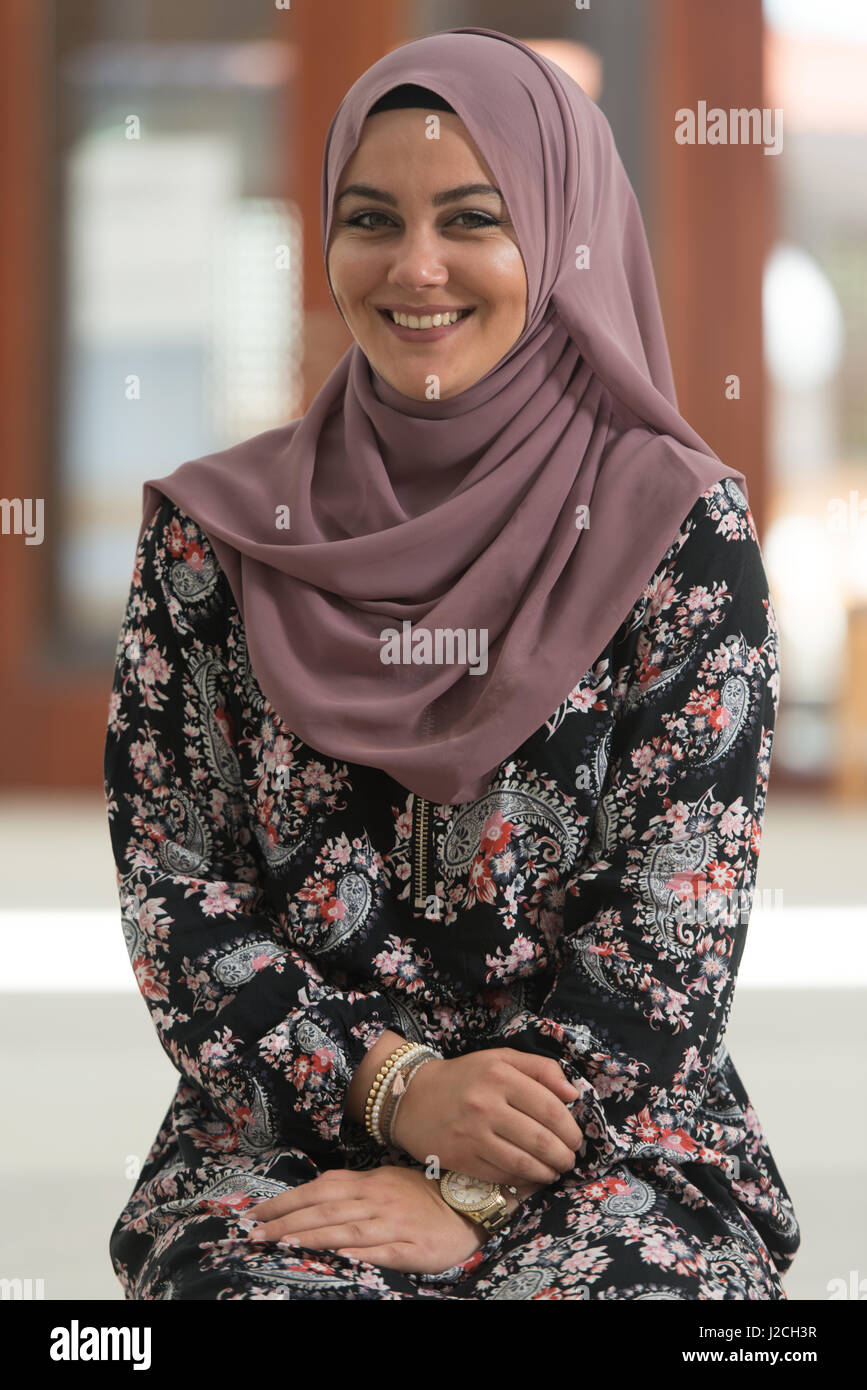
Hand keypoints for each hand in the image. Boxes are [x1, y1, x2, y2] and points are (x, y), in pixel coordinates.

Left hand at [245, 1165, 484, 1274]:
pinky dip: (360, 1252)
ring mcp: (394, 1223)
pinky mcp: (412, 1246)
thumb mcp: (385, 1182)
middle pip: (326, 1209)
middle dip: (286, 1220)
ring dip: (314, 1236)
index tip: (255, 1212)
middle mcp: (377, 1199)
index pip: (319, 1188)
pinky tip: (340, 1256)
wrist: (468, 1205)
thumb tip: (313, 1197)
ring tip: (285, 1242)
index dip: (286, 1200)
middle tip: (256, 1233)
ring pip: (348, 1228)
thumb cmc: (422, 1196)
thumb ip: (352, 1189)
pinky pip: (383, 1250)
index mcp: (368, 1182)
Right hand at [392, 1047, 583, 1186]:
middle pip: (540, 1140)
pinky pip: (501, 1176)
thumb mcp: (500, 1059)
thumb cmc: (464, 1077)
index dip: (570, 1130)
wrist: (410, 1096)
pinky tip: (530, 1177)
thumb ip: (540, 1069)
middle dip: (563, 1156)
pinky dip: (522, 1181)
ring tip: (553, 1171)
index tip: (576, 1139)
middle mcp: (486, 1104)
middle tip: (569, 1160)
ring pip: (523, 1163)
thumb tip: (572, 1094)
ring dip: (547, 1172)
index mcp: (500, 1075)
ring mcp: (472, 1133)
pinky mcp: (460, 1158)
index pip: (550, 1109)